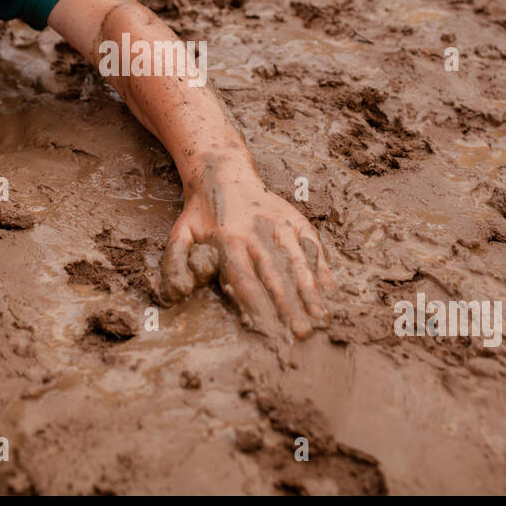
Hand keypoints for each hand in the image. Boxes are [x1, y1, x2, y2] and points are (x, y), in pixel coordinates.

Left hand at [159, 160, 335, 338]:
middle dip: (289, 307)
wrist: (222, 171)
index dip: (257, 306)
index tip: (267, 331)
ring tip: (321, 317)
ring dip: (310, 290)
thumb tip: (177, 296)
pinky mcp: (294, 218)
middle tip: (302, 334)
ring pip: (296, 261)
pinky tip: (330, 289)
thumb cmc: (201, 212)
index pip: (244, 280)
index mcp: (227, 241)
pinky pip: (311, 244)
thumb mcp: (179, 233)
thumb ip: (174, 264)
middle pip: (274, 276)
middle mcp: (255, 233)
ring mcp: (278, 224)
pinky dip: (322, 266)